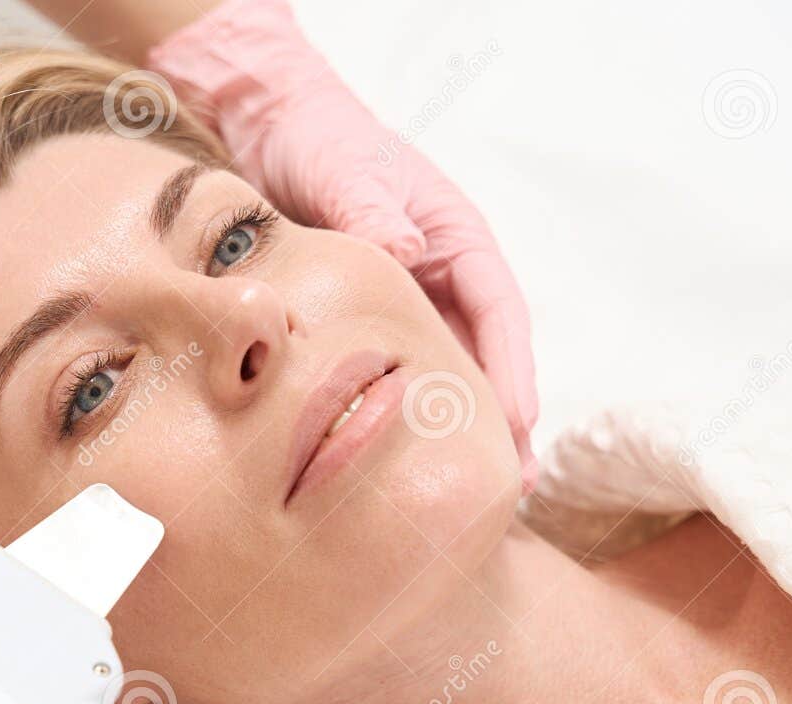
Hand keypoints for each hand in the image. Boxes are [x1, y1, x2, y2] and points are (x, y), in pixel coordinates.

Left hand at [149, 0, 539, 492]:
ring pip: (449, 373)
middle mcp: (446, 275)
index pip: (500, 311)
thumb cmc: (320, 138)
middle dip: (504, 420)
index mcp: (459, 238)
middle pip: (487, 356)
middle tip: (512, 483)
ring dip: (464, 428)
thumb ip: (373, 211)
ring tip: (480, 489)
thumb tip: (409, 252)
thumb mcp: (345, 170)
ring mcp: (414, 301)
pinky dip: (412, 415)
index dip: (512, 369)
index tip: (519, 421)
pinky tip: (408, 460)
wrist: (271, 126)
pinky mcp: (375, 322)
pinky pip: (402, 373)